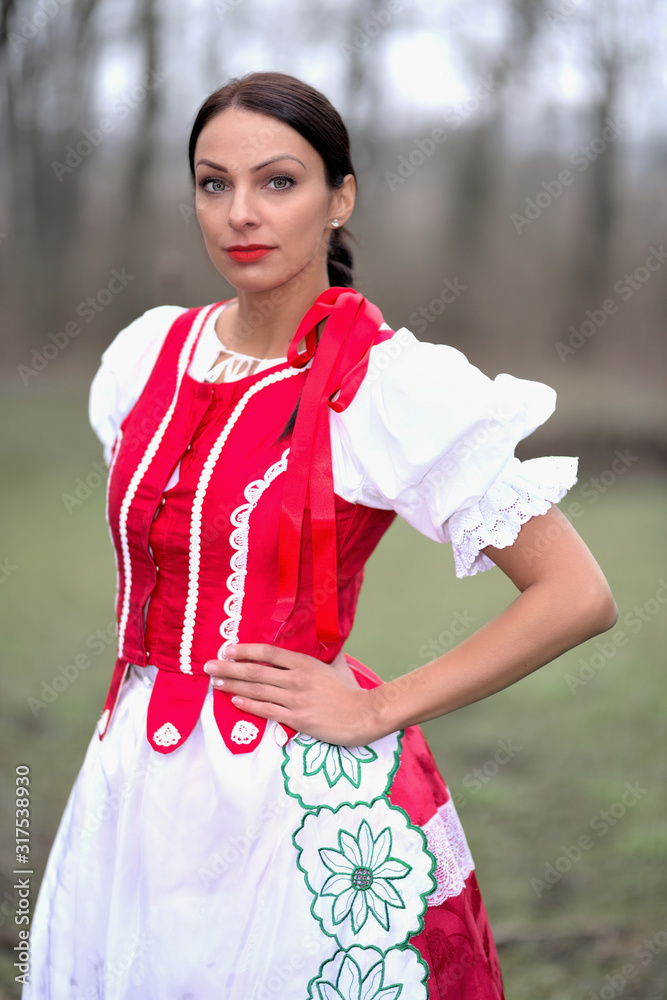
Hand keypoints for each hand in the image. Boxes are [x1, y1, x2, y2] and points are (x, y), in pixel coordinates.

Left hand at [203, 643, 384, 746]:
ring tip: (214, 683)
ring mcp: (295, 700)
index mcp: (305, 663)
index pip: (268, 652)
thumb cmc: (351, 691)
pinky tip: (234, 702)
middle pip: (256, 671)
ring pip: (257, 691)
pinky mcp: (297, 719)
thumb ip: (326, 654)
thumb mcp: (338, 666)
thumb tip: (323, 643)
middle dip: (229, 668)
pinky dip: (248, 706)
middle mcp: (296, 679)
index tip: (228, 649)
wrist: (364, 715)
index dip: (245, 650)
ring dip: (232, 686)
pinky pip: (267, 711)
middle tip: (208, 665)